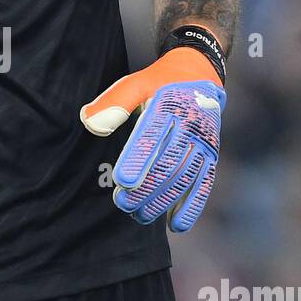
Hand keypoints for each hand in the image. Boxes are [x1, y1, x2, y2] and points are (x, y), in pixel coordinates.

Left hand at [80, 47, 224, 232]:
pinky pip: (204, 183)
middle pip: (168, 162)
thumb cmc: (158, 84)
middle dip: (146, 186)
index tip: (122, 180)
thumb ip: (113, 103)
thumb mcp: (135, 83)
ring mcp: (204, 142)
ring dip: (163, 200)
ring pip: (184, 177)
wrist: (199, 75)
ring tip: (140, 214)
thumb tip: (89, 123)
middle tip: (122, 202)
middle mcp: (190, 125)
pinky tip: (175, 225)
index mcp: (169, 105)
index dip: (138, 160)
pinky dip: (192, 206)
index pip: (153, 136)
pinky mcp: (211, 155)